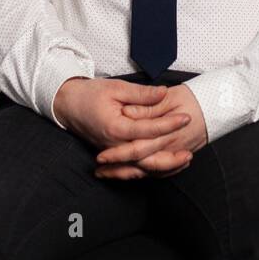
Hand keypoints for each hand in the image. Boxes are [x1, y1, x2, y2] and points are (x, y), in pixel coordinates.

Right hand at [52, 78, 193, 178]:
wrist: (68, 105)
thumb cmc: (90, 95)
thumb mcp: (116, 88)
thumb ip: (141, 93)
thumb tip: (164, 93)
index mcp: (115, 128)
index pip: (148, 130)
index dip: (169, 124)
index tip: (185, 118)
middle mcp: (114, 146)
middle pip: (147, 158)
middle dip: (170, 157)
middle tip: (190, 150)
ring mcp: (113, 153)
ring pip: (141, 168)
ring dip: (164, 167)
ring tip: (183, 161)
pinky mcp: (114, 156)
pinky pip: (134, 169)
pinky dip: (151, 171)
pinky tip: (167, 167)